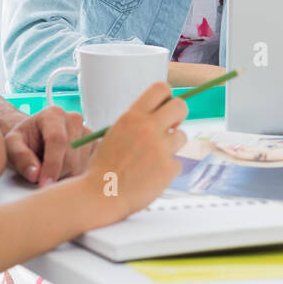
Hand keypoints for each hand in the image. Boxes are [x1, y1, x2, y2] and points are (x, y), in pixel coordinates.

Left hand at [5, 107, 91, 186]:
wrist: (36, 136)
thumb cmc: (24, 140)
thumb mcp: (11, 145)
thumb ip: (20, 157)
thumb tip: (35, 174)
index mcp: (53, 114)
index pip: (58, 140)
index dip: (52, 165)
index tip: (44, 183)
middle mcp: (74, 119)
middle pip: (71, 156)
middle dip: (57, 174)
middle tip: (43, 180)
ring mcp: (87, 131)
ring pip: (82, 164)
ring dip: (66, 176)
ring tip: (52, 171)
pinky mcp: (95, 144)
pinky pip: (90, 166)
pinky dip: (76, 174)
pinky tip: (64, 171)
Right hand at [83, 82, 188, 219]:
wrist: (100, 195)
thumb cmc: (105, 167)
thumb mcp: (116, 134)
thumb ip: (138, 124)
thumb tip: (163, 116)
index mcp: (132, 117)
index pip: (161, 88)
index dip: (167, 97)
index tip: (165, 107)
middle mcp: (148, 128)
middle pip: (181, 106)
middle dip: (179, 115)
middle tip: (172, 127)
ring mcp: (160, 148)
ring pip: (182, 136)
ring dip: (172, 146)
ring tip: (152, 159)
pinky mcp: (168, 168)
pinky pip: (177, 163)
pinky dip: (167, 170)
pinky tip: (150, 177)